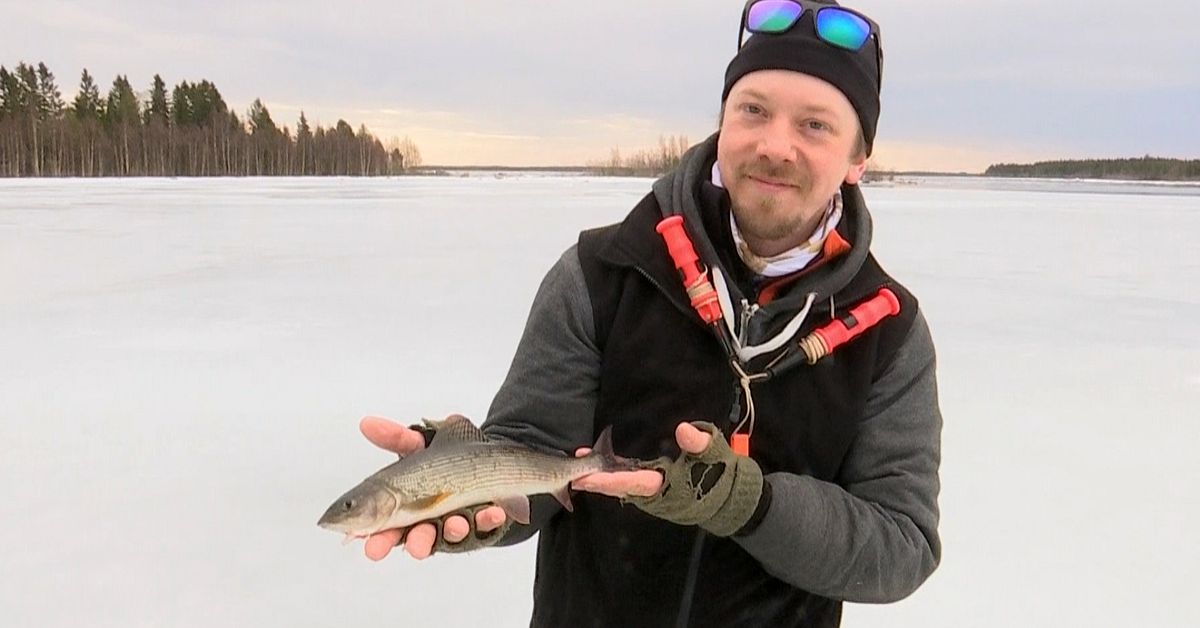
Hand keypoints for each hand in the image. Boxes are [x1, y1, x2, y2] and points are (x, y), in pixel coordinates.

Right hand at [357, 415, 507, 560]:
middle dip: (417, 543)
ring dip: (454, 531)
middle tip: (415, 547)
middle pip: (420, 539)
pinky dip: (489, 518)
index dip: (380, 541)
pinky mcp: (485, 522)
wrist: (487, 457)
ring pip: (453, 534)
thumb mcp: (420, 445)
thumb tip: (367, 423)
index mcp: (407, 509)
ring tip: (456, 524)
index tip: (373, 550)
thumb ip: (396, 439)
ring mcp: (458, 523)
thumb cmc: (445, 459)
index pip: (390, 530)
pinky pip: (487, 525)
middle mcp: (432, 521)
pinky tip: (493, 511)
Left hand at [570, 423, 712, 496]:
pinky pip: (627, 479)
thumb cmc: (722, 476)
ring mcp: (653, 489)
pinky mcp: (654, 483)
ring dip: (599, 475)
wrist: (731, 497)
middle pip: (619, 487)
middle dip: (595, 480)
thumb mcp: (714, 456)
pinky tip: (596, 460)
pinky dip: (611, 472)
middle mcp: (655, 492)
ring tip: (578, 460)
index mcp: (666, 487)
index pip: (632, 484)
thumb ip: (699, 443)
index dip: (608, 481)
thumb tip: (684, 430)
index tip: (587, 477)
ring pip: (620, 484)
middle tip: (571, 472)